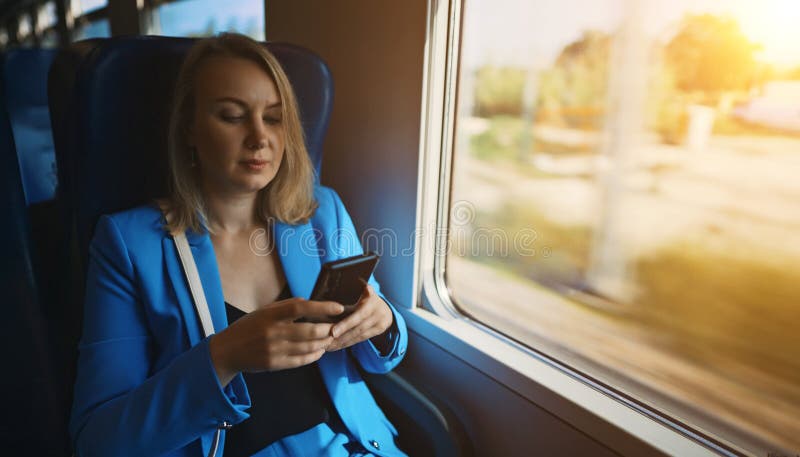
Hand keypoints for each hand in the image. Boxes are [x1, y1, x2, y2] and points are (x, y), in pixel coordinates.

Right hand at [209, 298, 343, 385]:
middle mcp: (273, 333)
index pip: (300, 308)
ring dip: (324, 343)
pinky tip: (320, 350)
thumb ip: (286, 306)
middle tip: (338, 326)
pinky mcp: (275, 364)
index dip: (322, 307)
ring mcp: (274, 350)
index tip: (338, 307)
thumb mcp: (263, 311)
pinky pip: (301, 360)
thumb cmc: (249, 327)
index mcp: (270, 315)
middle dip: (328, 329)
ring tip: (331, 338)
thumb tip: (311, 303)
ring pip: (308, 347)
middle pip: (309, 331)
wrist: (228, 351)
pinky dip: (314, 355)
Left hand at [326, 285, 392, 351]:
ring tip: (330, 347)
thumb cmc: (367, 299)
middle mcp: (379, 314)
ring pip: (360, 336)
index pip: (358, 316)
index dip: (345, 325)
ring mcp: (381, 323)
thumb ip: (354, 296)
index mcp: (372, 303)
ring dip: (344, 342)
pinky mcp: (380, 332)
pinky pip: (362, 339)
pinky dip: (349, 343)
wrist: (386, 308)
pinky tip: (339, 346)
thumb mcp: (363, 293)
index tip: (333, 332)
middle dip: (342, 336)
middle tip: (327, 343)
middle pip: (359, 328)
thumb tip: (347, 298)